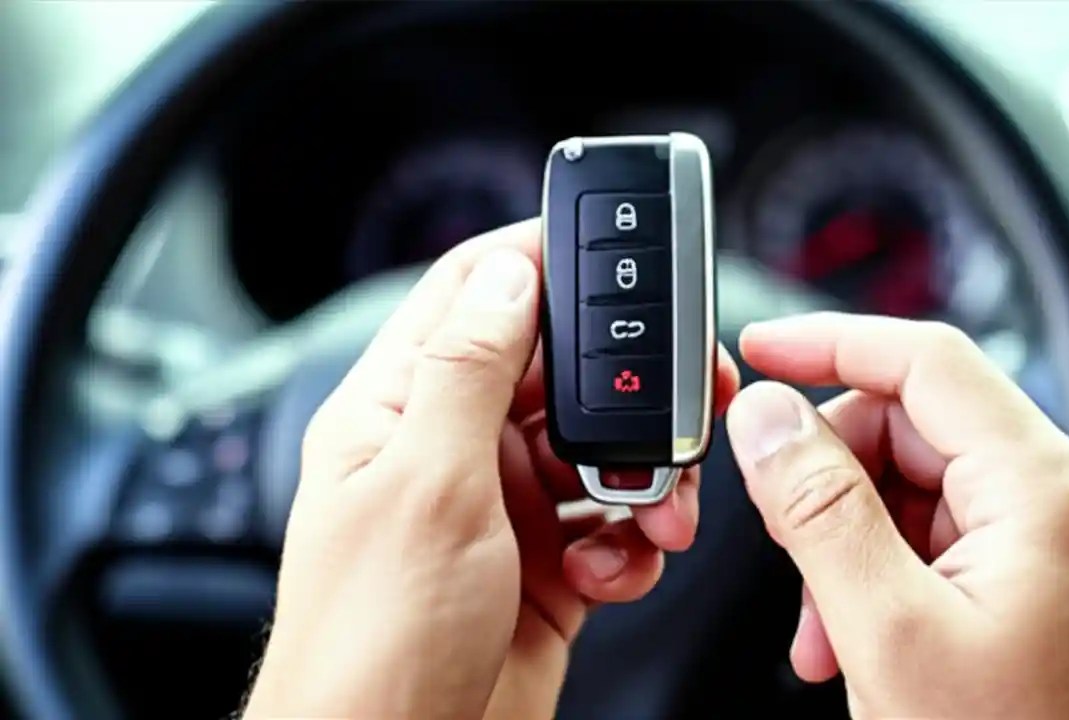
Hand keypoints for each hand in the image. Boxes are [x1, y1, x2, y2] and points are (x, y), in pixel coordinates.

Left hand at [242, 219, 738, 719]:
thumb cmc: (372, 644)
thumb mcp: (428, 485)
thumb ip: (471, 371)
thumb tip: (510, 272)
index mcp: (397, 410)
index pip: (472, 294)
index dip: (540, 259)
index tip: (613, 248)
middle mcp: (450, 451)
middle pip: (558, 372)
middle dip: (625, 385)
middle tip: (684, 394)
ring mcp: (500, 511)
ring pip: (599, 450)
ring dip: (643, 475)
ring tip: (657, 509)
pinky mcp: (545, 568)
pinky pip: (613, 525)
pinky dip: (632, 541)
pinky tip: (614, 567)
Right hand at [725, 313, 1068, 718]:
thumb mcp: (889, 635)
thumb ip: (819, 510)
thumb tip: (768, 416)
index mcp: (1050, 491)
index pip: (925, 361)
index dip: (828, 343)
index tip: (758, 348)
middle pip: (916, 427)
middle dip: (834, 481)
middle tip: (788, 548)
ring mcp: (1068, 543)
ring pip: (921, 488)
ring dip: (853, 543)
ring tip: (830, 628)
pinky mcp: (1054, 583)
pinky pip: (948, 540)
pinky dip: (889, 575)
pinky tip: (863, 637)